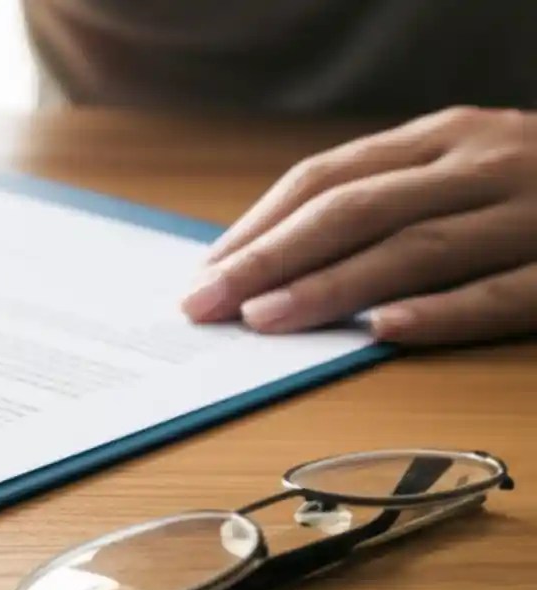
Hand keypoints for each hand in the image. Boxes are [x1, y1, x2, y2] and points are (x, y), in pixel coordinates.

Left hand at [182, 106, 536, 345]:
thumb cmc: (529, 187)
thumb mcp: (456, 169)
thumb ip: (383, 200)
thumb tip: (271, 261)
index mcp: (441, 137)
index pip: (325, 179)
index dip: (258, 227)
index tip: (204, 273)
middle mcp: (479, 164)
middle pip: (353, 210)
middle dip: (269, 259)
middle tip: (207, 304)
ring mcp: (529, 214)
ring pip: (414, 250)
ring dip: (332, 287)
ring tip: (267, 321)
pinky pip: (500, 293)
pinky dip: (440, 312)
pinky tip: (383, 331)